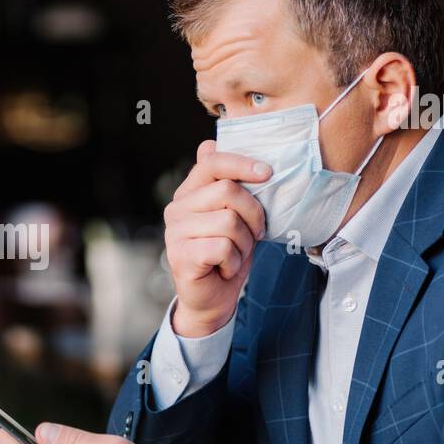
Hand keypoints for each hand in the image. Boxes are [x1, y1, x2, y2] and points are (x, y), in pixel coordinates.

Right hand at [164, 140, 270, 336]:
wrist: (213, 299)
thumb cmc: (226, 254)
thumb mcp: (233, 216)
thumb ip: (225, 184)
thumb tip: (207, 143)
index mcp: (189, 193)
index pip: (212, 163)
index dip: (242, 164)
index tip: (267, 174)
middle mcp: (177, 209)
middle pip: (228, 192)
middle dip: (253, 215)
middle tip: (254, 234)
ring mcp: (175, 232)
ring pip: (229, 221)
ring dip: (244, 243)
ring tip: (235, 254)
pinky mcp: (180, 255)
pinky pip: (222, 247)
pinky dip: (234, 261)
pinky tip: (225, 268)